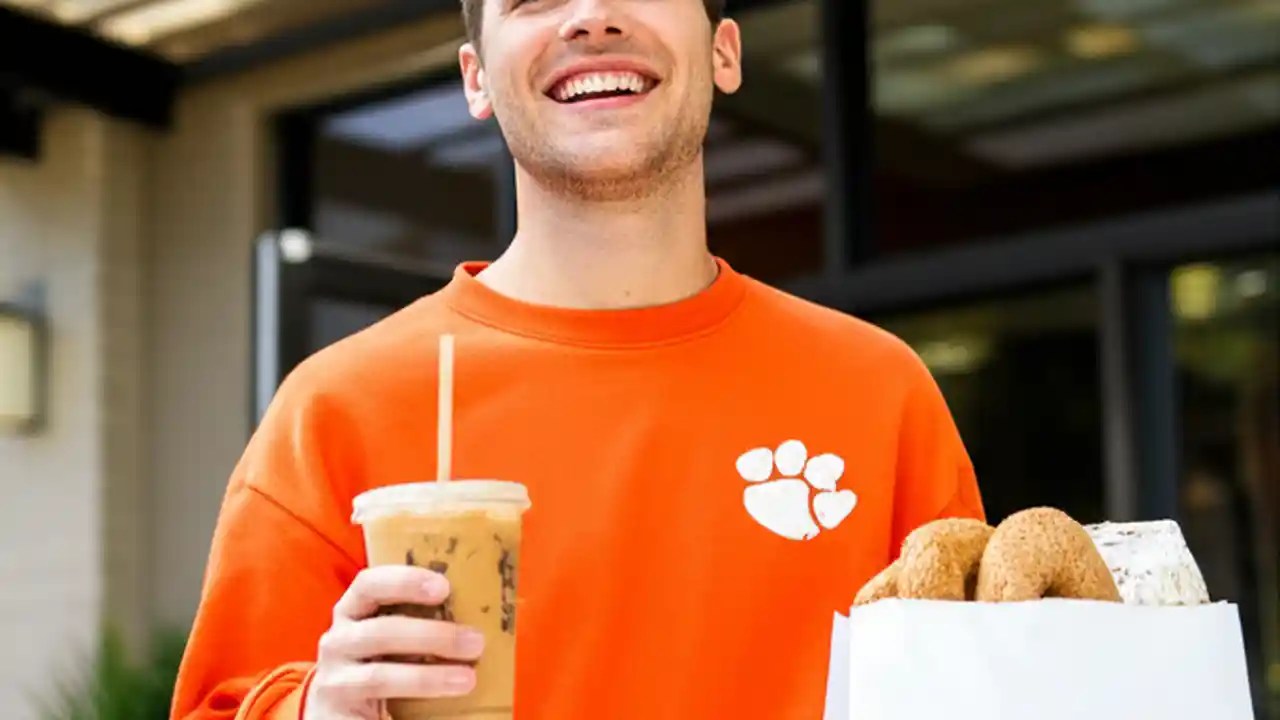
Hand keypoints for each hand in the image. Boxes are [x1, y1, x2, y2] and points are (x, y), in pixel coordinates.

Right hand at [304, 565, 484, 718]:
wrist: (346, 712)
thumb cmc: (384, 663)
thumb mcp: (398, 637)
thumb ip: (425, 621)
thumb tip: (482, 613)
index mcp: (353, 610)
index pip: (369, 584)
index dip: (405, 581)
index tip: (444, 587)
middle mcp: (337, 640)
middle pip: (380, 631)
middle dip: (432, 635)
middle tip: (475, 641)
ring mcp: (334, 677)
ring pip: (379, 675)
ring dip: (428, 676)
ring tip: (468, 678)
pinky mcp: (338, 710)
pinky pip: (376, 703)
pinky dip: (409, 700)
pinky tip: (442, 698)